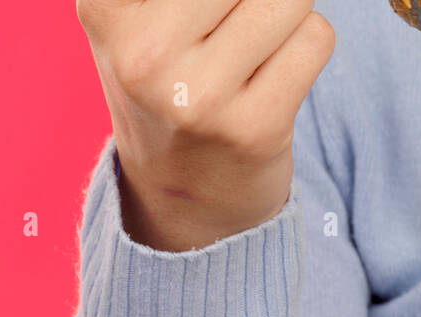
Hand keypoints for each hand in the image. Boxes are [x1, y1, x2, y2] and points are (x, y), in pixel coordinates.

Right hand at [76, 0, 334, 249]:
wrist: (186, 194)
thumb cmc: (170, 80)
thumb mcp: (141, 14)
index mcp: (105, 6)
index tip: (228, 10)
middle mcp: (141, 50)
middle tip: (245, 19)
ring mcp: (197, 95)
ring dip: (289, 9)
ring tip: (259, 43)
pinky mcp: (254, 128)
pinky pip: (315, 38)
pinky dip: (309, 43)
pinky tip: (277, 72)